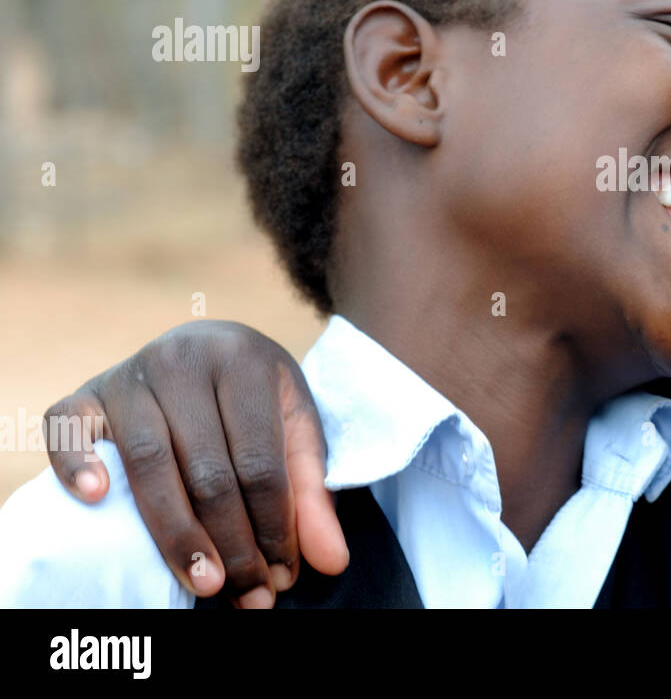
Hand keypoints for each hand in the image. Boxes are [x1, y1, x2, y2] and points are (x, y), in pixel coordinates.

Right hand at [42, 320, 346, 606]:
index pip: (260, 460)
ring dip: (175, 532)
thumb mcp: (298, 433)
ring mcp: (129, 374)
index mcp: (244, 361)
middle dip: (231, 542)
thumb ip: (314, 496)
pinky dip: (76, 462)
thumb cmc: (259, 400)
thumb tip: (332, 562)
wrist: (213, 347)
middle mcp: (184, 360)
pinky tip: (94, 500)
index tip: (283, 575)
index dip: (274, 525)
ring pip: (147, 462)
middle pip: (207, 468)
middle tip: (249, 594)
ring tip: (204, 583)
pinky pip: (67, 426)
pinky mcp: (86, 393)